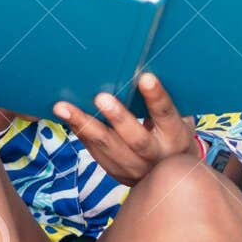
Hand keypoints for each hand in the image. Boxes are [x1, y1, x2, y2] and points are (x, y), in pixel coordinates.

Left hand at [53, 72, 199, 184]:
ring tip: (63, 107)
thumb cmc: (173, 133)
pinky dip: (80, 132)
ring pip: (107, 147)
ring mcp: (134, 167)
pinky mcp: (116, 171)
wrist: (172, 174)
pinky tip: (65, 116)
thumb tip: (145, 66)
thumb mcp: (179, 119)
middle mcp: (156, 155)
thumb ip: (164, 101)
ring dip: (84, 126)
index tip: (146, 77)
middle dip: (118, 117)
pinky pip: (95, 151)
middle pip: (135, 138)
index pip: (166, 115)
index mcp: (176, 136)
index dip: (156, 97)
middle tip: (101, 97)